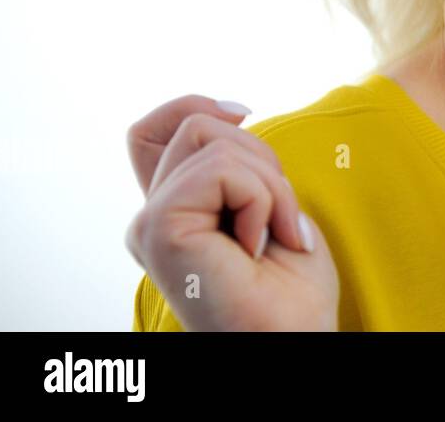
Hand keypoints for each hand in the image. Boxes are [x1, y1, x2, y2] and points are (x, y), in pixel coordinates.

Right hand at [124, 95, 339, 330]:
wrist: (294, 338)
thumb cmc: (292, 287)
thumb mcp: (271, 201)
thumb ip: (238, 163)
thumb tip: (232, 112)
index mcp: (175, 210)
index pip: (151, 132)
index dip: (191, 106)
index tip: (243, 116)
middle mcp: (152, 217)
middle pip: (198, 126)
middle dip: (262, 158)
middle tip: (279, 221)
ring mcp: (150, 224)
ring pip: (213, 141)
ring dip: (269, 185)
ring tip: (273, 238)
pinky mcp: (158, 229)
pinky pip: (220, 170)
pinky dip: (260, 200)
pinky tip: (256, 248)